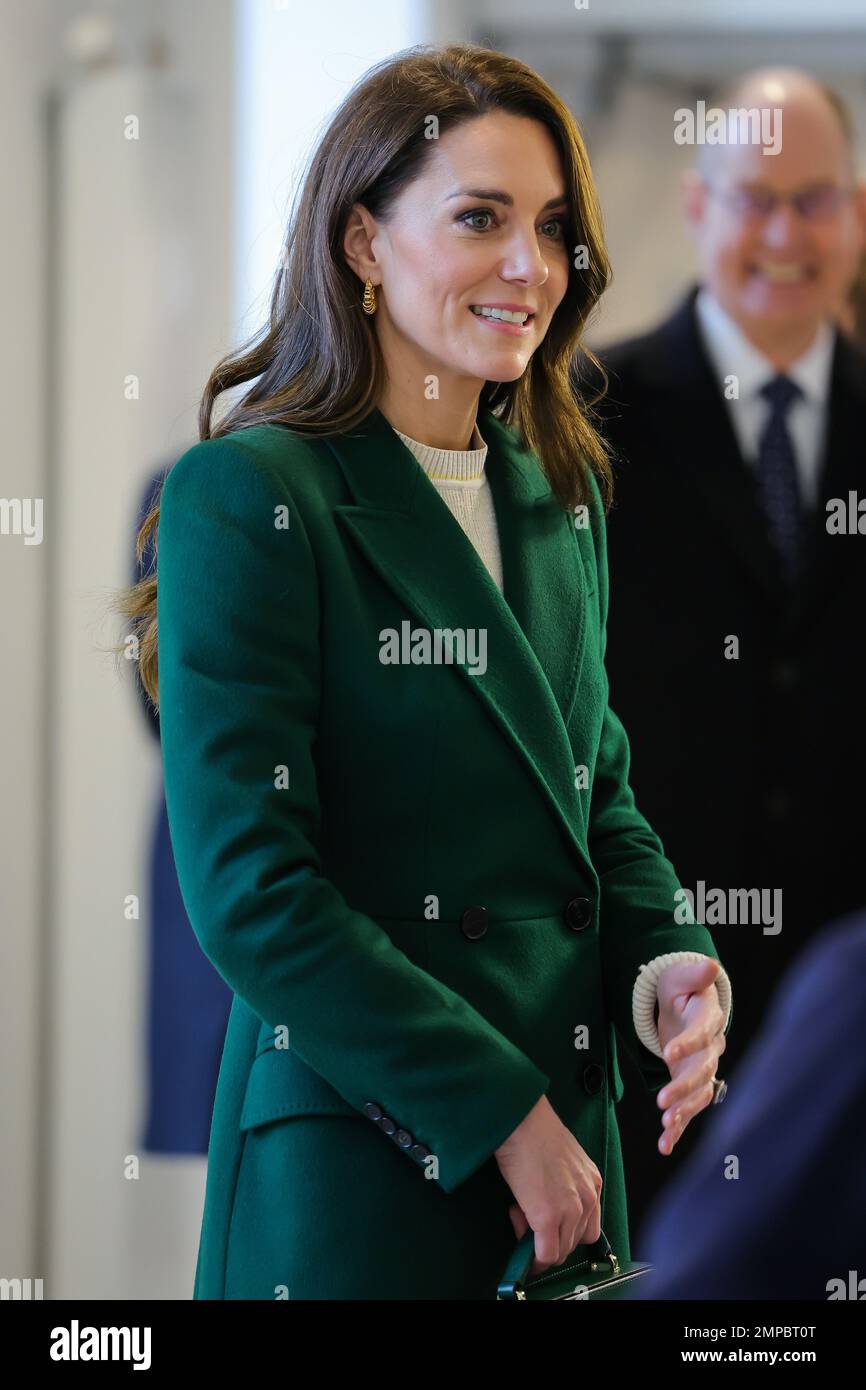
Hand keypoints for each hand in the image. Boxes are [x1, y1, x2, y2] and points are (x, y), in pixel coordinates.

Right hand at [494, 1095, 602, 1275]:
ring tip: (518, 1213)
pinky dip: (533, 1258)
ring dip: (537, 1242)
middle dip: (549, 1238)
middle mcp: (588, 1198)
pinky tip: (520, 1239)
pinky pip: (545, 1254)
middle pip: (574, 1242)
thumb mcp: (563, 1159)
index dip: (564, 1231)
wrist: (521, 1119)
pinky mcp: (549, 1218)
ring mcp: (570, 1210)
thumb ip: (564, 1186)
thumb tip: (545, 1209)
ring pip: (560, 1251)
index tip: (546, 1226)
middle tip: (525, 1216)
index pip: (588, 1227)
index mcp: (593, 1182)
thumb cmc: (534, 1130)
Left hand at [654, 957, 726, 1155]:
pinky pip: (688, 1110)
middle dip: (684, 1087)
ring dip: (684, 1112)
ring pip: (698, 1095)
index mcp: (709, 1019)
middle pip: (702, 1071)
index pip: (702, 1033)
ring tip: (666, 1126)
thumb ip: (693, 975)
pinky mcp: (690, 1085)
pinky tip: (665, 1146)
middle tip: (663, 1100)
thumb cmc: (680, 987)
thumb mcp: (680, 976)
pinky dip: (677, 1129)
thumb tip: (709, 966)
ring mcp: (701, 1069)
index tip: (667, 1052)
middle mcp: (710, 1049)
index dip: (688, 1043)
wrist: (682, 1003)